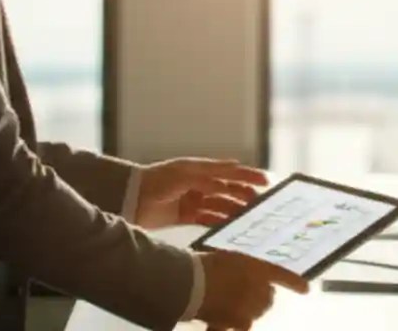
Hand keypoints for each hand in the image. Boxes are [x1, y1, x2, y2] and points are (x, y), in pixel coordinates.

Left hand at [135, 157, 267, 230]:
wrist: (131, 198)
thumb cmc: (157, 180)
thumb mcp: (185, 174)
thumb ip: (210, 175)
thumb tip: (235, 169)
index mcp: (199, 169)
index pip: (229, 172)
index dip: (248, 176)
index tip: (266, 181)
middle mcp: (199, 183)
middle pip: (228, 191)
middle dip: (245, 197)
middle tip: (261, 206)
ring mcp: (193, 200)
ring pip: (220, 206)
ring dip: (234, 211)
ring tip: (249, 220)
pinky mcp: (186, 215)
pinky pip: (208, 219)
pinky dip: (219, 223)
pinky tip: (230, 228)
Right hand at [196, 249, 309, 330]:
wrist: (192, 283)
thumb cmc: (208, 265)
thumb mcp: (231, 260)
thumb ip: (246, 269)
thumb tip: (252, 280)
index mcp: (258, 269)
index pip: (281, 275)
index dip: (294, 282)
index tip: (306, 289)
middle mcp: (260, 289)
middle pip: (268, 298)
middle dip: (260, 296)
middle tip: (242, 292)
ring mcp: (251, 307)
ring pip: (257, 312)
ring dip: (248, 309)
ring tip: (229, 303)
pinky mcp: (240, 322)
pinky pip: (244, 325)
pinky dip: (237, 324)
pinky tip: (221, 323)